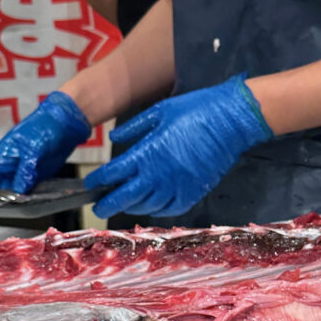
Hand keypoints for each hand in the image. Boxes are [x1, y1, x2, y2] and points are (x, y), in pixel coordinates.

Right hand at [0, 90, 91, 193]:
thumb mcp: (33, 149)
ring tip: (28, 201)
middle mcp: (11, 165)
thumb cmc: (44, 126)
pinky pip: (31, 189)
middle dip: (6, 198)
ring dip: (21, 198)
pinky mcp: (38, 175)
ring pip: (16, 191)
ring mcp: (24, 171)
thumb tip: (19, 189)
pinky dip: (34, 195)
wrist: (66, 122)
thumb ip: (25, 170)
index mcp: (3, 155)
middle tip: (16, 204)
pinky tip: (38, 197)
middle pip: (0, 189)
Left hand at [88, 74, 271, 218]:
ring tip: (124, 203)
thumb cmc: (194, 110)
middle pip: (126, 198)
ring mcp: (178, 187)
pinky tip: (151, 206)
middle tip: (98, 207)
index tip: (90, 184)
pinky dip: (157, 210)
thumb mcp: (159, 112)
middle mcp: (159, 175)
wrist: (230, 121)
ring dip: (132, 206)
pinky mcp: (195, 192)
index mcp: (147, 153)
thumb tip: (114, 139)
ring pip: (147, 206)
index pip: (114, 174)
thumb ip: (134, 128)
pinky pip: (171, 209)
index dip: (98, 181)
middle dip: (108, 204)